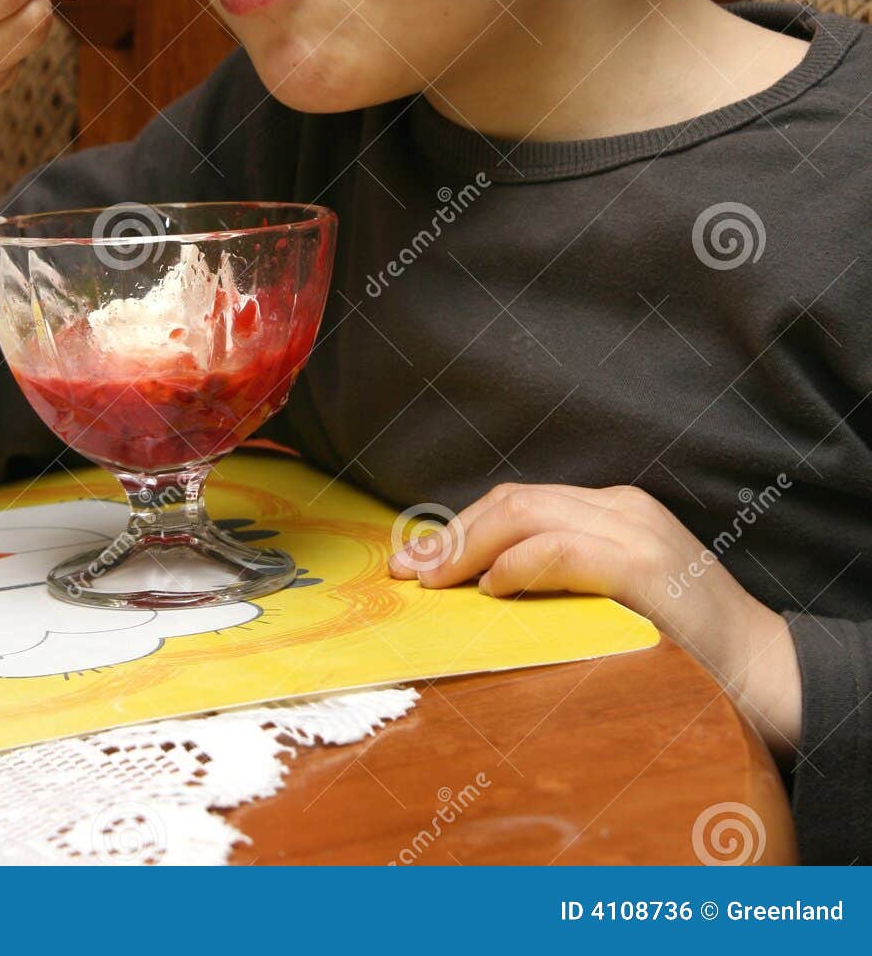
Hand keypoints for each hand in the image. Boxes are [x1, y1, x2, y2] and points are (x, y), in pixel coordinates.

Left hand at [389, 481, 801, 759]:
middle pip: (513, 501)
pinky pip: (561, 548)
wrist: (762, 670)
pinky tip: (493, 586)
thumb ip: (559, 580)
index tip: (415, 562)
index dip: (459, 529)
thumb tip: (479, 590)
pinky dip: (518, 563)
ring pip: (528, 513)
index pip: (519, 502)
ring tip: (436, 582)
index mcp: (611, 510)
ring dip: (469, 547)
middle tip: (409, 574)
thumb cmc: (682, 645)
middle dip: (451, 535)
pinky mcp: (641, 565)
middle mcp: (619, 507)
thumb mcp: (612, 597)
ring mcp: (632, 531)